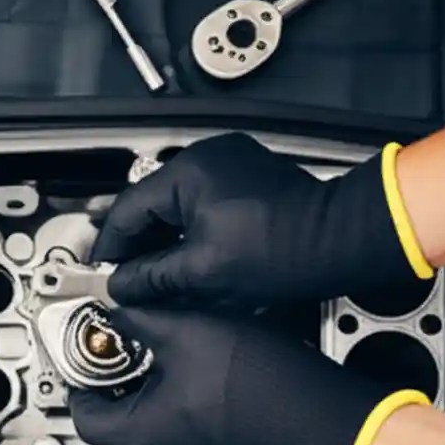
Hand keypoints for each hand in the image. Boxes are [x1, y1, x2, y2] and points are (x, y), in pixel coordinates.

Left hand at [68, 307, 393, 444]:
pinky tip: (208, 381)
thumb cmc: (265, 384)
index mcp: (142, 437)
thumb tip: (116, 313)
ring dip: (157, 397)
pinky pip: (190, 442)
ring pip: (156, 433)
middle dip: (123, 383)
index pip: (83, 414)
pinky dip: (188, 414)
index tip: (93, 351)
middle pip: (119, 424)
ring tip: (174, 359)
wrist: (325, 417)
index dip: (82, 376)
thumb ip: (140, 320)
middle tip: (134, 348)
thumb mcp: (188, 331)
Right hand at [94, 133, 420, 306]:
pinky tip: (186, 256)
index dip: (111, 245)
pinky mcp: (250, 180)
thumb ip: (154, 277)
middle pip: (151, 203)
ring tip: (151, 270)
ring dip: (162, 237)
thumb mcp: (204, 271)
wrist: (341, 239)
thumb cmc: (285, 248)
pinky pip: (203, 203)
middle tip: (120, 272)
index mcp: (188, 172)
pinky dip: (188, 230)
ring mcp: (230, 166)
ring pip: (177, 205)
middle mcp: (206, 159)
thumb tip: (123, 285)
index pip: (129, 209)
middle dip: (135, 241)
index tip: (102, 270)